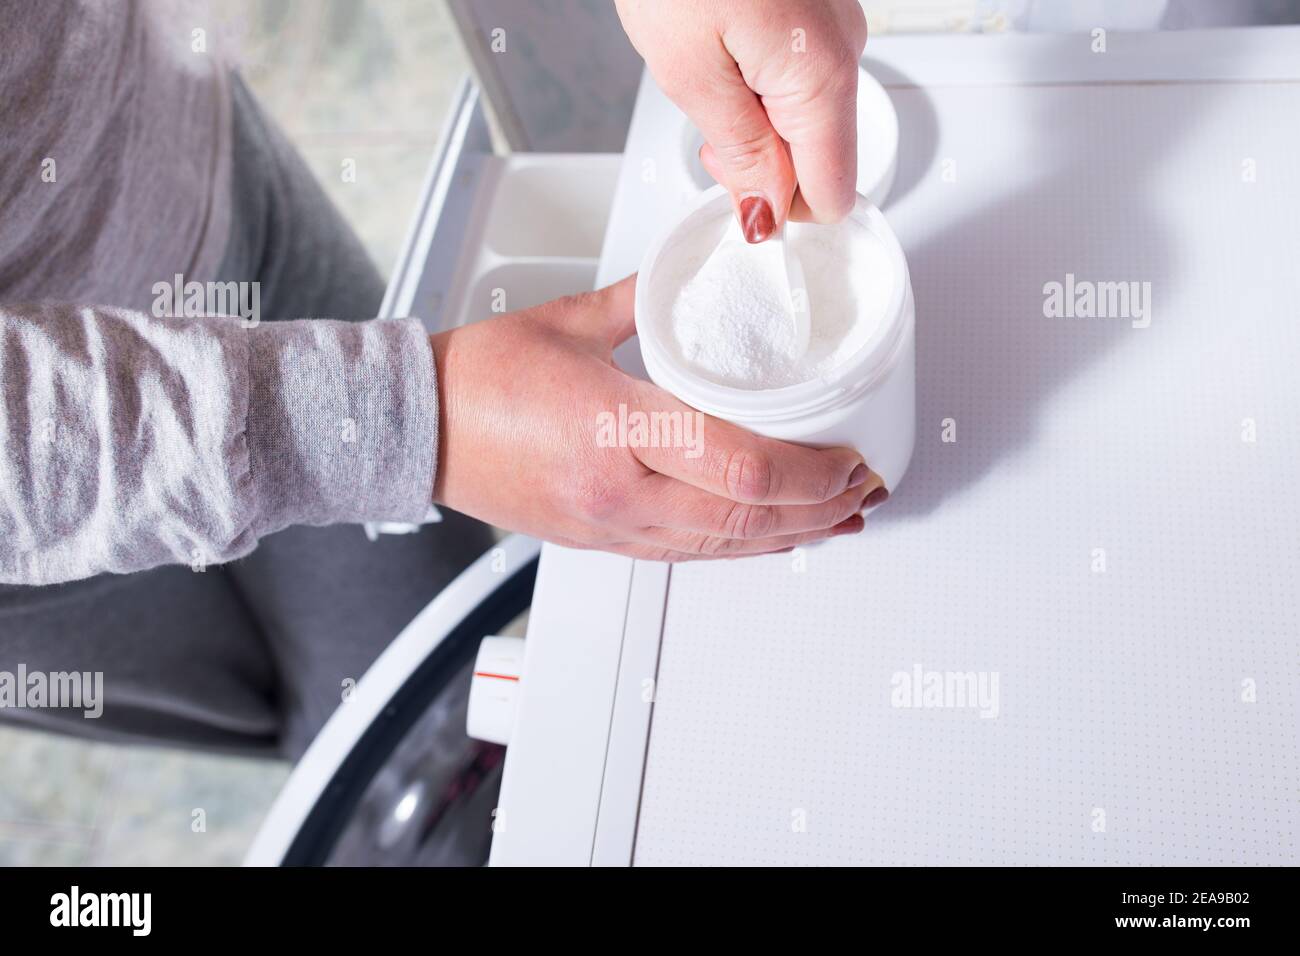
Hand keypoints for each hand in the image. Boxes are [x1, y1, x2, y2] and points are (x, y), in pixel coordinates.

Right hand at [430, 275, 884, 561]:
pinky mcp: (602, 542)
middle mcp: (619, 492)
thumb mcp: (573, 320)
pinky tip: (768, 537)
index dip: (810, 474)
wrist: (419, 430)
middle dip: (819, 509)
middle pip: (746, 518)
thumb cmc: (479, 379)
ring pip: (723, 549)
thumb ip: (647, 298)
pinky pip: (688, 556)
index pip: (739, 467)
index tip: (850, 458)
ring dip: (790, 537)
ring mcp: (611, 526)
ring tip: (837, 521)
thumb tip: (693, 278)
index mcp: (616, 429)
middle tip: (864, 489)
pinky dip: (740, 549)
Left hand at [616, 0, 866, 240]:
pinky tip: (723, 51)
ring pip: (806, 118)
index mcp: (822, 76)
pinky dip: (759, 84)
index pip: (829, 195)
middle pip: (819, 158)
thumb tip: (765, 215)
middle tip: (708, 124)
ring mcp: (834, 27)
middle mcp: (844, 50)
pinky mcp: (815, 12)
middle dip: (762, 163)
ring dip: (756, 120)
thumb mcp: (691, 74)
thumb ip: (740, 153)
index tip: (734, 193)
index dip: (777, 208)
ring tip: (708, 72)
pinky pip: (799, 78)